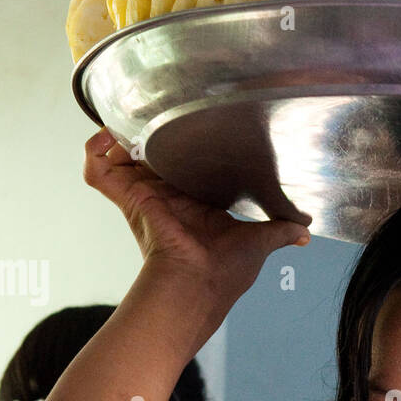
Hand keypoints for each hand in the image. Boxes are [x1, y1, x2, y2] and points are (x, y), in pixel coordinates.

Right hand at [82, 127, 311, 290]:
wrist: (200, 285)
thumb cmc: (225, 273)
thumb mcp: (260, 242)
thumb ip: (280, 231)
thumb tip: (305, 232)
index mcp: (191, 204)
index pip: (181, 168)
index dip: (179, 147)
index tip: (184, 126)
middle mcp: (164, 198)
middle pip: (147, 158)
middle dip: (145, 136)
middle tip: (151, 115)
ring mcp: (143, 198)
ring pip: (120, 159)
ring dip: (118, 138)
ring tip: (124, 122)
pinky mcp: (129, 199)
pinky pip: (100, 173)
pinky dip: (95, 153)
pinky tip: (102, 137)